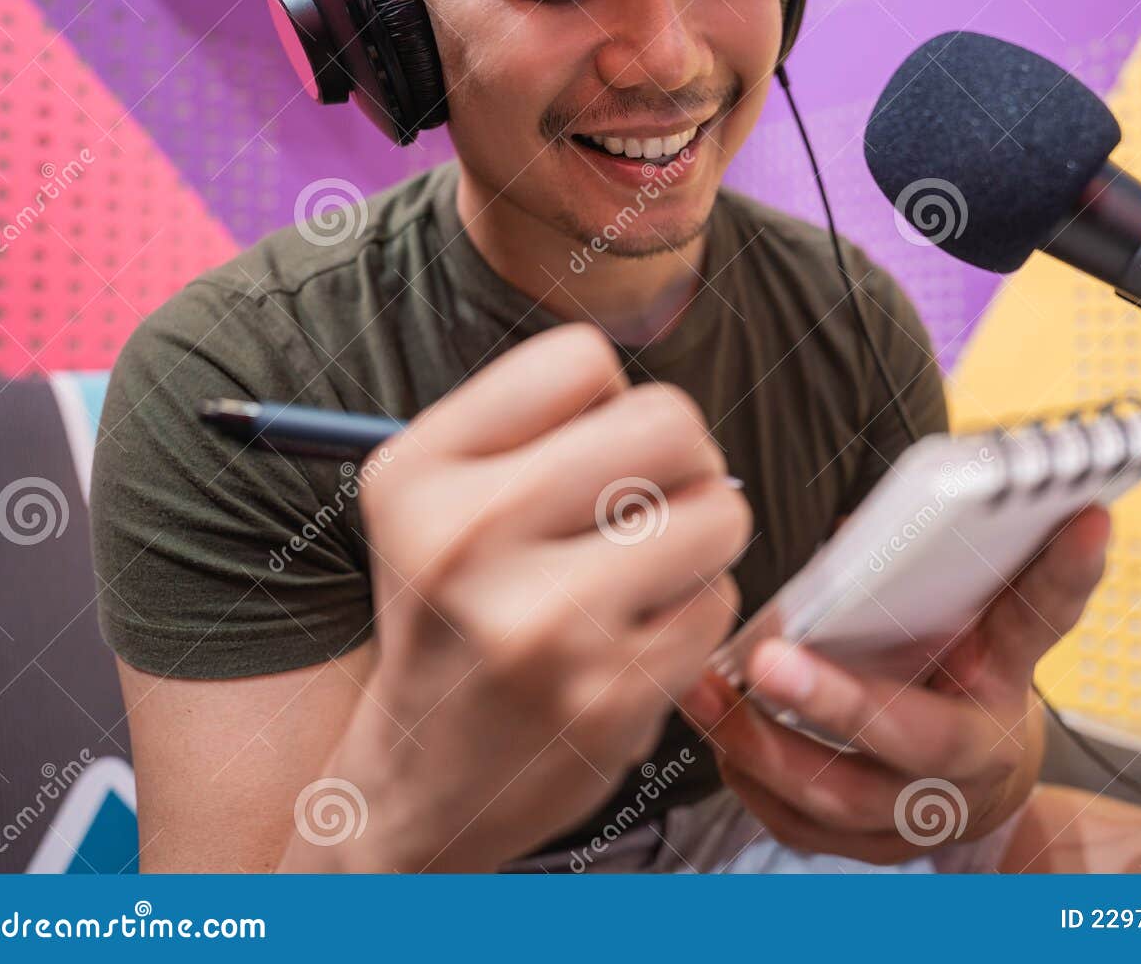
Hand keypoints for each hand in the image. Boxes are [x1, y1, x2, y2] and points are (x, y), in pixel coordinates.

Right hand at [287, 324, 749, 871]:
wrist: (426, 780)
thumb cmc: (455, 617)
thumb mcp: (435, 501)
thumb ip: (534, 426)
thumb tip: (671, 404)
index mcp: (420, 473)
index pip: (582, 361)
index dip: (608, 402)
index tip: (587, 453)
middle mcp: (470, 538)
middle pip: (672, 422)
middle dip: (683, 458)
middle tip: (650, 505)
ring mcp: (546, 621)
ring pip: (720, 511)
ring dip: (701, 539)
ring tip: (644, 574)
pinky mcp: (612, 692)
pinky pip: (721, 601)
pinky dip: (696, 614)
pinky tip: (636, 639)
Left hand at [678, 506, 1109, 864]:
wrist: (980, 783)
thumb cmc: (964, 678)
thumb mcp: (972, 618)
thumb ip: (938, 567)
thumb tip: (864, 527)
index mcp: (1009, 677)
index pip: (1040, 616)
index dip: (1066, 568)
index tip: (1084, 517)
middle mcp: (976, 754)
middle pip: (920, 739)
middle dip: (839, 702)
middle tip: (771, 658)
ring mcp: (925, 812)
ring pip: (842, 795)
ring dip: (763, 743)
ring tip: (707, 691)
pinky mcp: (875, 846)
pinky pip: (802, 826)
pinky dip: (751, 782)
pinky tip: (716, 733)